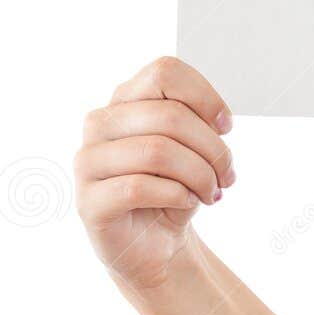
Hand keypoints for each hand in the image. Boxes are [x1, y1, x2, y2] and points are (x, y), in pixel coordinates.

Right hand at [75, 55, 235, 289]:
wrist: (157, 242)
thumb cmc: (176, 187)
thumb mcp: (194, 147)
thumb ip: (197, 121)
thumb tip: (217, 121)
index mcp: (126, 99)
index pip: (165, 72)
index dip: (206, 97)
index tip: (226, 127)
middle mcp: (100, 123)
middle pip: (169, 115)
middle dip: (213, 149)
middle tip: (226, 175)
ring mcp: (88, 161)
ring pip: (157, 151)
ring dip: (200, 175)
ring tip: (212, 192)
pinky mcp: (88, 201)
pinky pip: (138, 187)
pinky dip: (177, 195)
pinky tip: (187, 202)